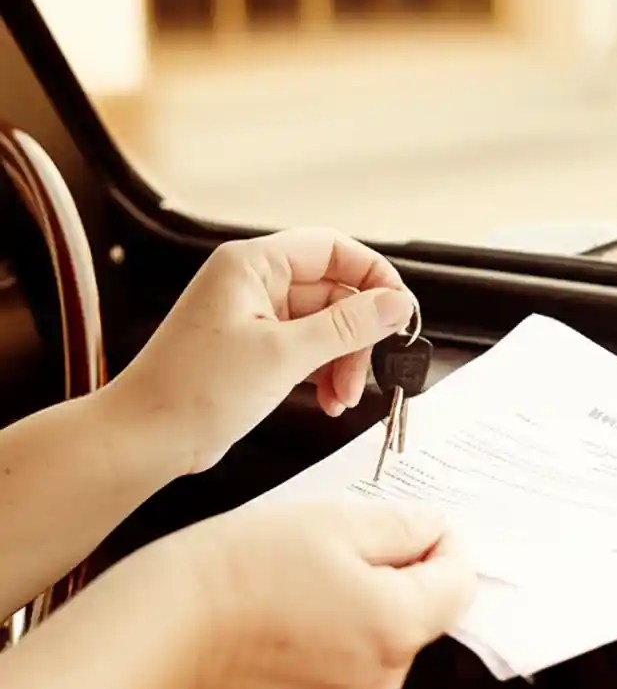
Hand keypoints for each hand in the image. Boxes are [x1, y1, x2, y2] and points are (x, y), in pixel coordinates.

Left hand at [105, 228, 417, 474]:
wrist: (146, 439)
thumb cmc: (191, 391)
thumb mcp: (284, 355)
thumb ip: (348, 326)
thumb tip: (397, 304)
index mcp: (253, 265)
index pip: (333, 249)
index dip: (373, 276)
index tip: (398, 309)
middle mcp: (254, 284)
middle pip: (334, 293)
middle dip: (356, 336)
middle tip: (368, 370)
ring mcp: (255, 318)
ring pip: (326, 327)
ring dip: (344, 361)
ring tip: (343, 396)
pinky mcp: (257, 350)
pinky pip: (309, 350)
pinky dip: (325, 374)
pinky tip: (329, 399)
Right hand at [147, 501, 474, 688]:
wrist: (159, 631)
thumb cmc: (238, 572)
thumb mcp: (333, 522)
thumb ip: (401, 526)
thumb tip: (434, 527)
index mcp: (398, 625)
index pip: (460, 580)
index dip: (446, 543)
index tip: (419, 524)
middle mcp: (383, 676)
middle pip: (423, 612)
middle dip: (402, 572)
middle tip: (350, 541)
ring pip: (385, 636)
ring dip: (367, 601)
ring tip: (310, 573)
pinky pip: (349, 661)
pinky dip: (337, 632)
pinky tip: (294, 607)